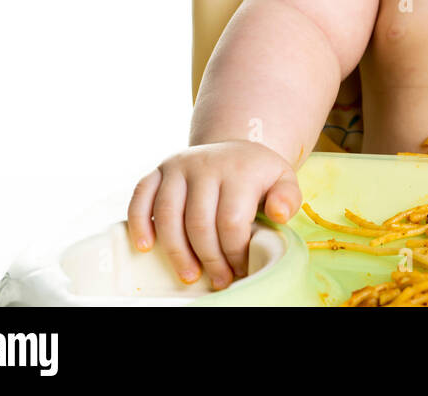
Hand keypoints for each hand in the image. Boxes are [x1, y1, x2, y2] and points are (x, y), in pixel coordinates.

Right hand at [126, 140, 301, 289]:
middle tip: (218, 280)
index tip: (240, 269)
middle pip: (199, 222)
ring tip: (189, 276)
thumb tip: (279, 214)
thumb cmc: (258, 174)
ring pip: (168, 215)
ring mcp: (179, 166)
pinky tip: (146, 247)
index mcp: (239, 169)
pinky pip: (141, 195)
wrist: (234, 148)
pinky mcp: (159, 170)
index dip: (234, 251)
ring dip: (176, 251)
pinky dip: (139, 222)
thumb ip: (288, 197)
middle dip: (208, 258)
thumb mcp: (283, 179)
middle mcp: (206, 164)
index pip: (231, 221)